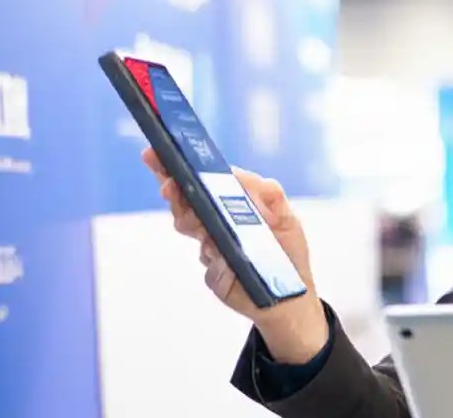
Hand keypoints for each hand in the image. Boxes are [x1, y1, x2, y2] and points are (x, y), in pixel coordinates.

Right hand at [143, 148, 329, 363]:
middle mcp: (214, 223)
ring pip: (187, 224)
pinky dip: (214, 252)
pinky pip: (207, 257)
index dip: (177, 167)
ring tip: (196, 212)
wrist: (290, 297)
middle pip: (184, 200)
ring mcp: (211, 248)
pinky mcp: (213, 273)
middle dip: (174, 188)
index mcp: (230, 206)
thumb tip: (236, 174)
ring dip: (190, 216)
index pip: (199, 181)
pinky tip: (223, 253)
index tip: (162, 155)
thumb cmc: (288, 252)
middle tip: (170, 183)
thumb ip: (267, 193)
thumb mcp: (286, 216)